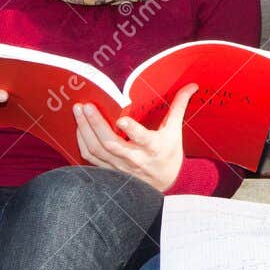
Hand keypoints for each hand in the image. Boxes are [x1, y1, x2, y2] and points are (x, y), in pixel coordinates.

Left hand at [72, 83, 193, 192]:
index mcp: (154, 147)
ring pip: (97, 150)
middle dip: (96, 124)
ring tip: (78, 112)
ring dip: (85, 131)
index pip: (143, 139)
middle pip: (111, 143)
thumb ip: (179, 106)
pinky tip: (80, 127)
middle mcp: (135, 158)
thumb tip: (191, 85)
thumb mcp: (176, 131)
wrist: (166, 183)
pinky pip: (91, 158)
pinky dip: (82, 142)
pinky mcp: (110, 170)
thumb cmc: (169, 153)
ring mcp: (120, 166)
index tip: (121, 119)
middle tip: (86, 106)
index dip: (132, 130)